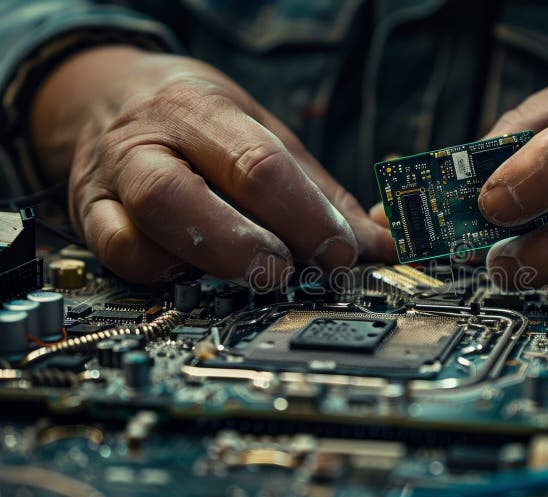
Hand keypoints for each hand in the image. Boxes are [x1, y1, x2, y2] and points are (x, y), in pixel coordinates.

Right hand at [31, 46, 394, 285]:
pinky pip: (118, 256)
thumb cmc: (203, 119)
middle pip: (183, 197)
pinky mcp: (91, 215)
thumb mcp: (267, 134)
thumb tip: (381, 243)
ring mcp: (112, 181)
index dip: (305, 217)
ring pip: (140, 231)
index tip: (340, 251)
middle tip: (288, 274)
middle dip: (246, 247)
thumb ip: (321, 193)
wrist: (118, 94)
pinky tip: (198, 271)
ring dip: (206, 266)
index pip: (256, 166)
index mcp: (204, 110)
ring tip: (251, 276)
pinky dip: (163, 273)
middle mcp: (149, 142)